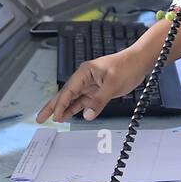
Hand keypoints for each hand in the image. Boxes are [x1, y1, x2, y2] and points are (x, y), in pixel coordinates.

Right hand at [36, 47, 154, 122]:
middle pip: (66, 94)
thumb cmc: (127, 66)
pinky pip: (84, 101)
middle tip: (40, 118)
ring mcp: (91, 85)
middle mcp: (85, 78)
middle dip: (53, 106)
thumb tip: (86, 115)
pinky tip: (70, 115)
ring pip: (74, 99)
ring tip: (53, 119)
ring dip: (64, 109)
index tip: (53, 117)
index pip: (68, 91)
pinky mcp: (98, 90)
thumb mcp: (113, 85)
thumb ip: (98, 101)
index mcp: (85, 72)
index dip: (60, 105)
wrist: (140, 61)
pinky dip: (77, 108)